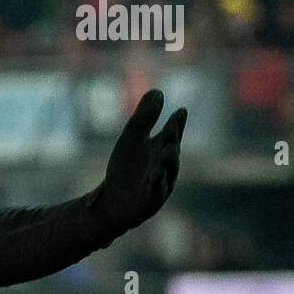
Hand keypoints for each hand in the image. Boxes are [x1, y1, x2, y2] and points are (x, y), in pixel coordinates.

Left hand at [95, 89, 186, 235]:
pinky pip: (155, 193)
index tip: (180, 111)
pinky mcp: (149, 203)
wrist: (113, 200)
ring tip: (168, 149)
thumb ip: (145, 117)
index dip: (177, 124)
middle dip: (172, 140)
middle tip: (172, 128)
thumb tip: (158, 91)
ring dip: (168, 162)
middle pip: (171, 152)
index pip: (172, 134)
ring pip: (166, 173)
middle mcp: (166, 167)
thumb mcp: (132, 139)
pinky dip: (157, 184)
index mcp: (163, 150)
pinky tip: (155, 174)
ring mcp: (159, 186)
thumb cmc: (127, 168)